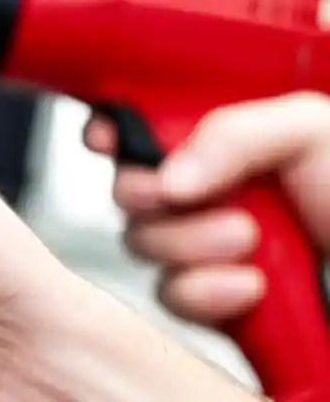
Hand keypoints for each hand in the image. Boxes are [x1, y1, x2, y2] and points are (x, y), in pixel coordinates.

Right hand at [86, 92, 329, 324]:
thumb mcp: (309, 129)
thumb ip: (231, 133)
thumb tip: (168, 169)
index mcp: (222, 138)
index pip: (139, 122)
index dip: (112, 129)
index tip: (110, 137)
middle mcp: (208, 188)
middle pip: (127, 186)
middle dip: (152, 195)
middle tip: (192, 194)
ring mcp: (207, 244)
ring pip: (142, 243)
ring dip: (189, 244)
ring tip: (248, 240)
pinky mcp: (215, 297)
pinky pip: (171, 295)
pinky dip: (205, 292)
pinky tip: (248, 285)